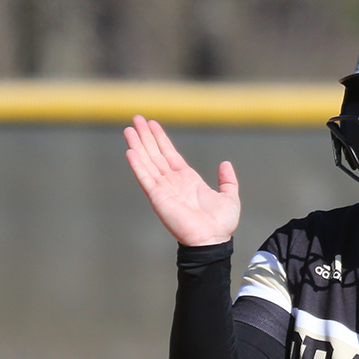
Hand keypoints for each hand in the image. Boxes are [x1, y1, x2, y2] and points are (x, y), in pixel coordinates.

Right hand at [123, 114, 240, 246]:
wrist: (213, 240)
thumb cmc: (221, 224)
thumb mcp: (229, 197)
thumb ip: (228, 180)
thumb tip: (225, 164)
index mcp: (187, 180)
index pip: (170, 154)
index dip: (161, 139)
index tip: (152, 124)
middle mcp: (173, 182)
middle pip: (155, 154)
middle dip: (146, 136)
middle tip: (136, 118)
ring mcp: (164, 189)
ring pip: (147, 162)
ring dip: (137, 145)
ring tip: (129, 129)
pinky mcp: (157, 197)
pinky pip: (145, 178)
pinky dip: (137, 165)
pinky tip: (130, 151)